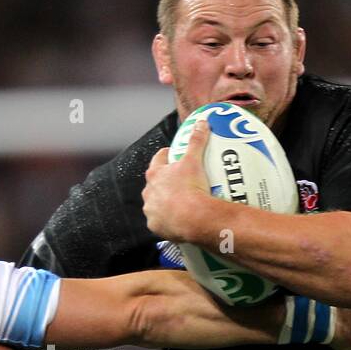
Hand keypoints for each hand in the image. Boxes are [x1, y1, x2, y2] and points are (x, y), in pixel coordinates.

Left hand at [142, 118, 214, 243]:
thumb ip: (197, 140)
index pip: (158, 160)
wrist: (193, 219)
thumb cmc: (190, 188)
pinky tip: (179, 219)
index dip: (166, 156)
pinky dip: (168, 220)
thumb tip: (202, 123)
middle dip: (165, 181)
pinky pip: (161, 222)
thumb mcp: (194, 160)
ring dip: (165, 202)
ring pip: (156, 204)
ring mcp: (151, 211)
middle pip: (155, 183)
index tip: (173, 155)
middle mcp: (148, 192)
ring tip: (182, 203)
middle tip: (181, 181)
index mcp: (155, 174)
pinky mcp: (156, 227)